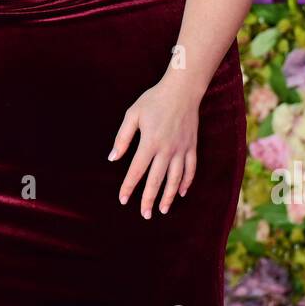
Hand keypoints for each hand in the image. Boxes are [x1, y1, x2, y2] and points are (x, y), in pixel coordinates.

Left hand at [107, 74, 200, 217]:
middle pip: (156, 180)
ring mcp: (181, 149)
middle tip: (144, 215)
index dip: (129, 187)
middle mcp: (167, 149)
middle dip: (149, 199)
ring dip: (169, 196)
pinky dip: (186, 182)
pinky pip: (191, 169)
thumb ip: (122, 138)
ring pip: (175, 179)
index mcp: (149, 142)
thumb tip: (112, 158)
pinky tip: (181, 192)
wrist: (182, 90)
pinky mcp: (192, 146)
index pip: (136, 171)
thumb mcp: (132, 114)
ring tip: (163, 210)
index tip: (123, 200)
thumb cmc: (154, 100)